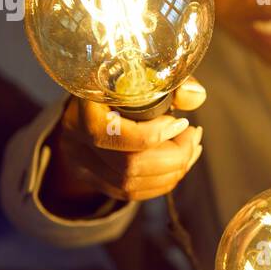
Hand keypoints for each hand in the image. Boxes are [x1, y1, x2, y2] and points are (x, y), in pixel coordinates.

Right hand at [42, 77, 205, 212]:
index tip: (182, 123)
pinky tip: (179, 165)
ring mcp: (81, 164)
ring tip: (191, 149)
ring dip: (172, 171)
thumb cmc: (122, 83)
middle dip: (173, 156)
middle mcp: (75, 139)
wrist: (90, 100)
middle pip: (128, 165)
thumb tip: (195, 96)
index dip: (155, 134)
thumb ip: (172, 84)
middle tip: (193, 138)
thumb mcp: (145, 75)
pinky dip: (161, 183)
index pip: (115, 134)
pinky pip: (131, 194)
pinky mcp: (93, 180)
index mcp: (82, 107)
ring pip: (130, 184)